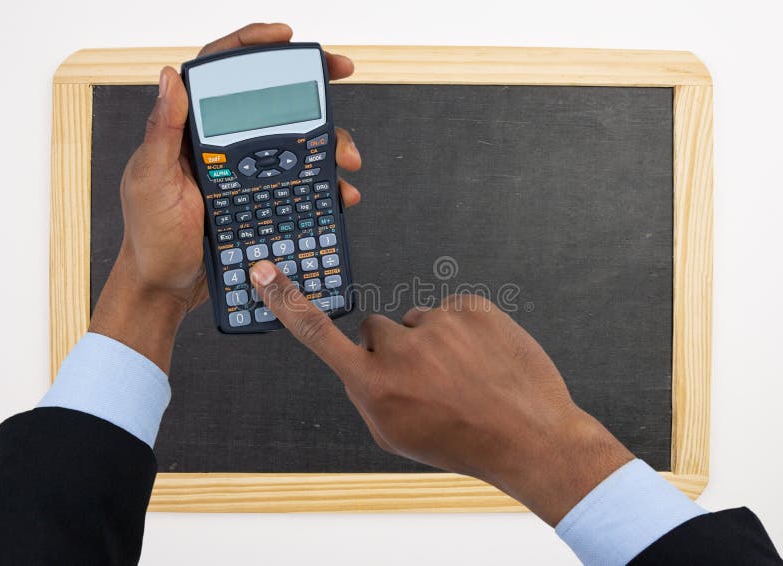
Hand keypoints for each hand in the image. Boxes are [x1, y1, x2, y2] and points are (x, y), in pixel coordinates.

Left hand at [89, 23, 362, 371]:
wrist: (166, 286)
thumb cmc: (150, 236)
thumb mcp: (151, 181)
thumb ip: (162, 131)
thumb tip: (169, 77)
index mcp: (190, 132)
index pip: (222, 74)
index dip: (254, 46)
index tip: (287, 37)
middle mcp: (221, 146)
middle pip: (271, 105)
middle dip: (310, 92)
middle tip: (340, 79)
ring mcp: (244, 174)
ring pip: (294, 146)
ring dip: (327, 145)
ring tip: (346, 160)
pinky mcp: (260, 202)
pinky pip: (299, 186)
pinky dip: (324, 186)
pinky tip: (339, 193)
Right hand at [249, 261, 632, 524]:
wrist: (529, 435)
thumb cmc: (462, 440)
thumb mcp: (395, 434)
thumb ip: (366, 393)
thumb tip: (361, 359)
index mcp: (374, 384)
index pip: (317, 334)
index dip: (285, 301)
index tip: (263, 270)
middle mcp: (401, 349)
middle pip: (376, 328)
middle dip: (393, 347)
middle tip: (427, 376)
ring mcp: (439, 323)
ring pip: (417, 320)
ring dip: (432, 342)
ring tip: (463, 374)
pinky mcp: (471, 307)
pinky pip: (451, 311)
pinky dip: (462, 331)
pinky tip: (480, 359)